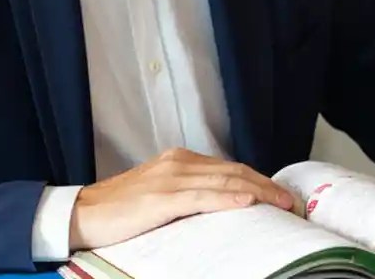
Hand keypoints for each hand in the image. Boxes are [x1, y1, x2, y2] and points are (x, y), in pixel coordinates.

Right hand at [68, 148, 294, 249]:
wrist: (82, 213)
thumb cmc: (120, 210)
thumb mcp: (160, 195)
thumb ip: (189, 194)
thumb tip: (222, 206)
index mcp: (179, 160)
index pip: (229, 168)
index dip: (259, 180)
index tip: (280, 195)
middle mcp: (179, 163)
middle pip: (234, 171)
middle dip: (267, 185)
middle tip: (292, 201)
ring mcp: (170, 178)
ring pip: (225, 181)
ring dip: (259, 191)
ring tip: (282, 203)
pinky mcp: (161, 198)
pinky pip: (202, 197)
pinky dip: (228, 198)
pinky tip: (247, 203)